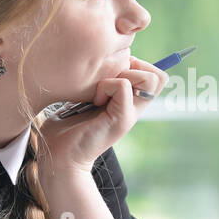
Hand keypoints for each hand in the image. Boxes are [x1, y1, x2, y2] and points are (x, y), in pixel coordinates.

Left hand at [39, 55, 167, 177]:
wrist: (59, 157)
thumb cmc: (63, 128)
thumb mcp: (82, 99)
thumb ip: (94, 83)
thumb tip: (96, 61)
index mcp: (128, 103)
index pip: (154, 76)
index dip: (138, 64)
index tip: (110, 71)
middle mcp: (134, 109)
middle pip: (159, 76)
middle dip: (136, 65)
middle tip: (110, 77)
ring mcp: (130, 115)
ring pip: (150, 79)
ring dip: (123, 74)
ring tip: (101, 90)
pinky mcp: (121, 120)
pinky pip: (123, 86)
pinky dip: (105, 86)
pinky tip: (92, 101)